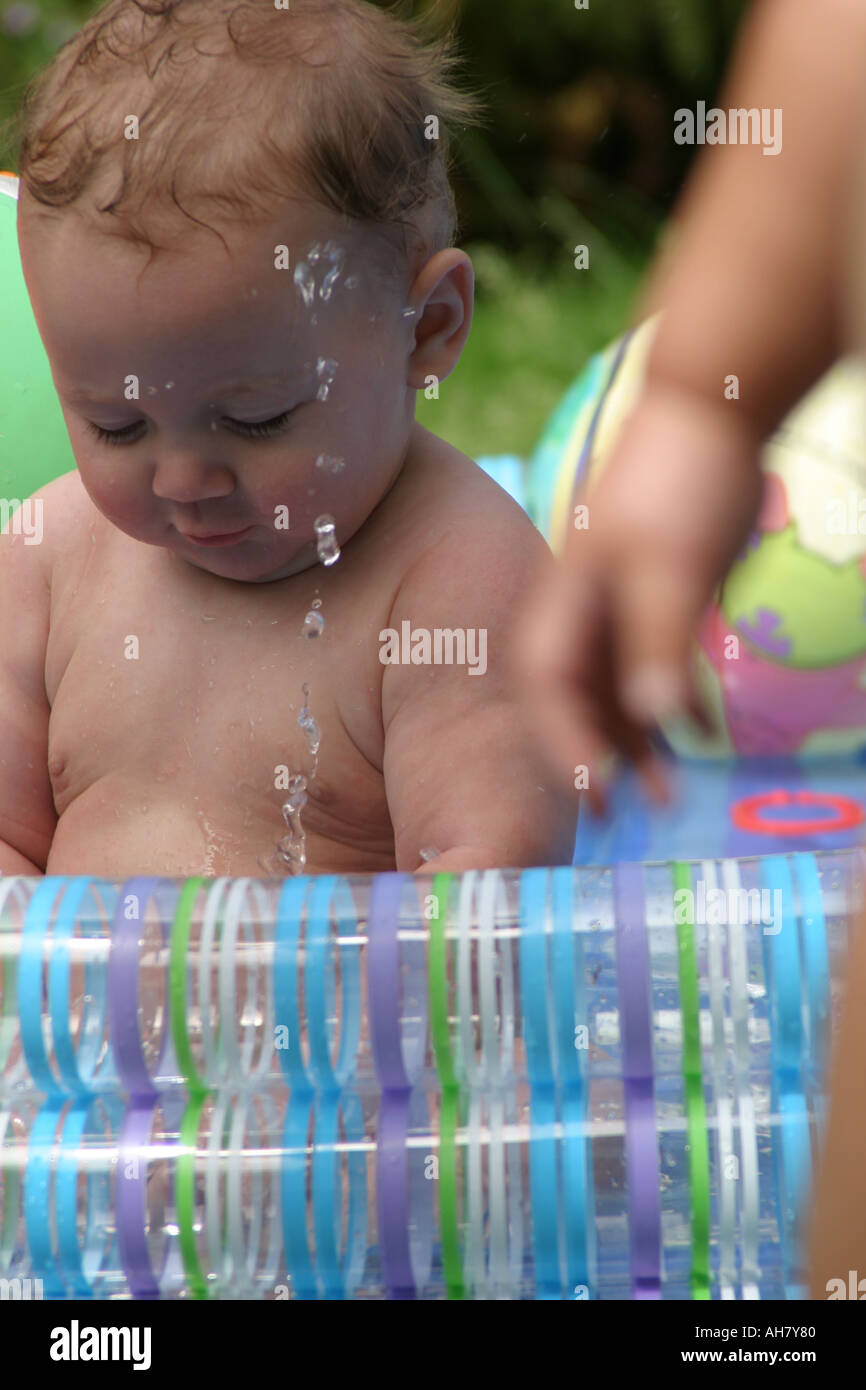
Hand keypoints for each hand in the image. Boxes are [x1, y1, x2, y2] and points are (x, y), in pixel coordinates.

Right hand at [514, 380, 764, 812]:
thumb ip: (657, 642)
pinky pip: (653, 666)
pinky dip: (672, 702)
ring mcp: (616, 603)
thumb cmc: (679, 480)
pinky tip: (699, 733)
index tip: (597, 792)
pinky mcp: (653, 598)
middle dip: (600, 756)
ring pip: (616, 689)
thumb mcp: (671, 566)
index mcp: (564, 597)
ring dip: (640, 741)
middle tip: (628, 812)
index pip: (547, 685)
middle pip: (576, 699)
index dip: (565, 741)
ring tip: (670, 794)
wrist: (713, 412)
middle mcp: (580, 609)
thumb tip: (651, 722)